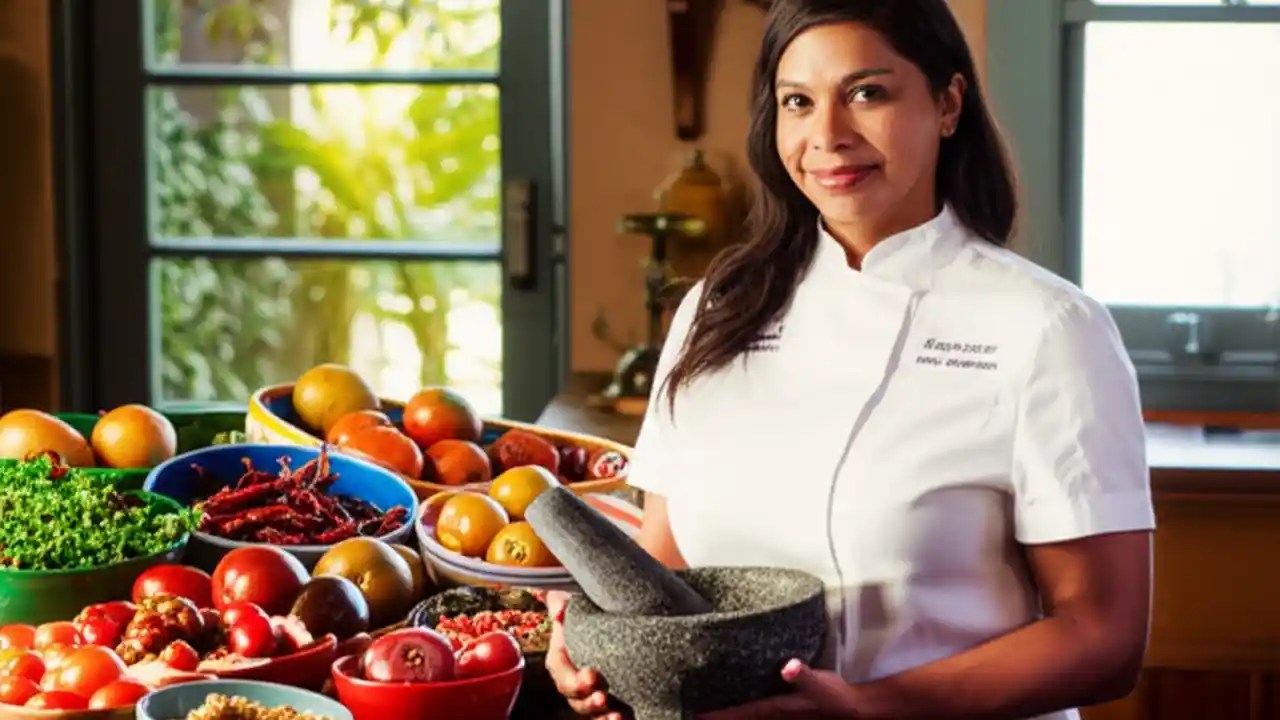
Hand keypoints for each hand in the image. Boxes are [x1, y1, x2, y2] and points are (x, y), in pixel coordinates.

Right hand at [544, 590, 625, 718]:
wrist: (617, 617)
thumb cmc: (588, 610)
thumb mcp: (575, 603)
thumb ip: (562, 603)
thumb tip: (560, 607)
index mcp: (562, 660)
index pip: (562, 674)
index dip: (574, 680)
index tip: (592, 674)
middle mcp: (574, 681)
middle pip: (576, 699)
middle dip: (588, 701)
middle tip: (604, 697)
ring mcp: (592, 693)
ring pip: (592, 712)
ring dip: (602, 716)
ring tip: (617, 717)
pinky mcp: (612, 701)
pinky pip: (609, 716)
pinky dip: (615, 719)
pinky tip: (626, 719)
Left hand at [697, 659, 858, 718]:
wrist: (856, 713)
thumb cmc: (836, 697)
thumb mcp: (821, 682)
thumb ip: (803, 674)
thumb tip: (789, 667)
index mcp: (780, 709)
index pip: (745, 712)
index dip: (722, 714)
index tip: (699, 715)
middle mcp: (778, 719)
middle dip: (722, 719)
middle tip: (696, 718)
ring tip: (711, 718)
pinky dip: (750, 717)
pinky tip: (745, 715)